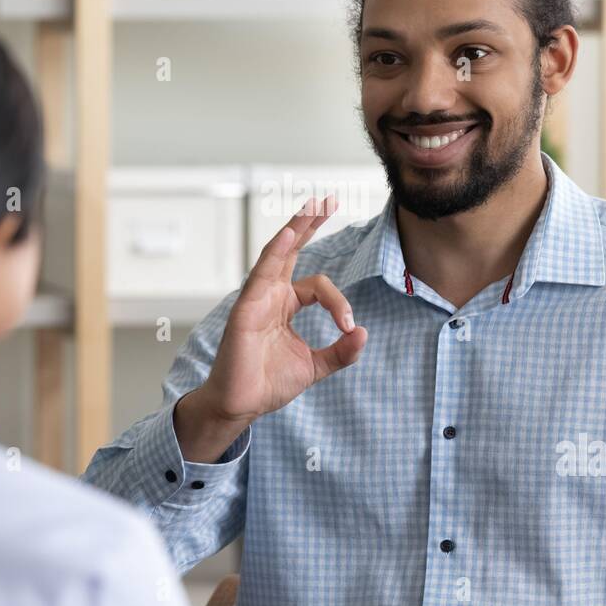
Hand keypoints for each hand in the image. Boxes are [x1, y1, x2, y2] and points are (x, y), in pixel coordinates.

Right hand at [175, 196, 367, 459]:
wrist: (241, 405)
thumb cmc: (268, 384)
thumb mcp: (316, 366)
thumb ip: (341, 351)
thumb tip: (363, 333)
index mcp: (285, 305)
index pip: (319, 286)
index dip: (339, 302)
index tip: (348, 327)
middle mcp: (270, 296)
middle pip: (291, 250)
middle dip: (310, 224)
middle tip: (328, 200)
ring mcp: (257, 298)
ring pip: (277, 253)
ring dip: (296, 228)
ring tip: (312, 205)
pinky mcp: (246, 307)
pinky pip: (262, 273)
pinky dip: (276, 251)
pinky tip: (290, 233)